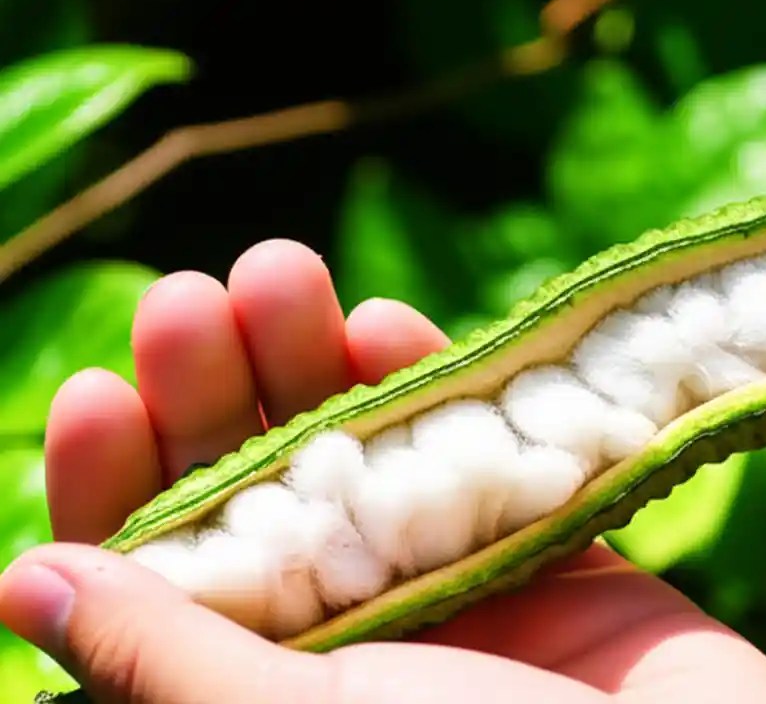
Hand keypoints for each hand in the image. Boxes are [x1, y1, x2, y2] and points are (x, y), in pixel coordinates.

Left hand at [0, 241, 765, 702]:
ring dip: (314, 362)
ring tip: (283, 272)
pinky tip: (384, 320)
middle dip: (217, 390)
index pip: (161, 579)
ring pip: (361, 453)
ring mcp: (448, 587)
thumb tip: (21, 580)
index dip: (116, 486)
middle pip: (257, 492)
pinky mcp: (545, 548)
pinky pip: (479, 449)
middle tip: (192, 299)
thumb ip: (165, 659)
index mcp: (271, 686)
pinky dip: (434, 382)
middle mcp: (348, 637)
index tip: (99, 396)